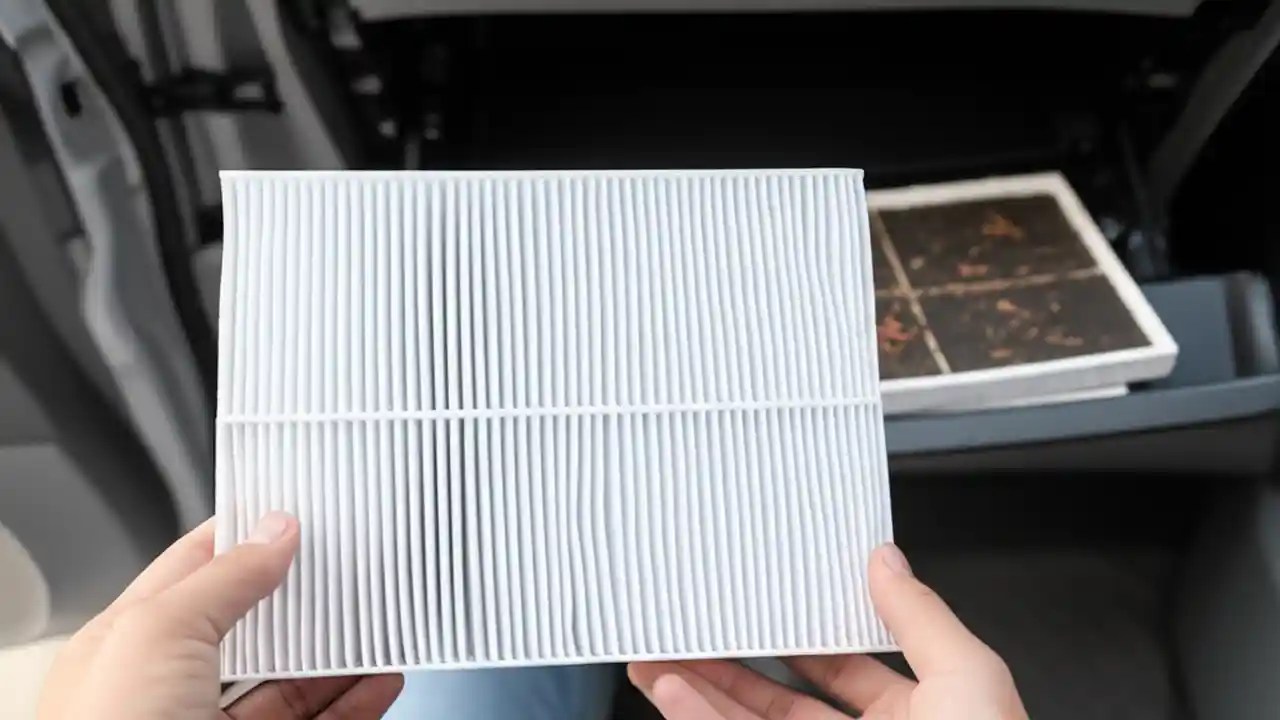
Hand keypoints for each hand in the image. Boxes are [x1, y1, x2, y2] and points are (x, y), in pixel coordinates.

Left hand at [38, 512, 402, 719]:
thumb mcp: (157, 633)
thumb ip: (222, 578)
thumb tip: (274, 530)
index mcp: (128, 643)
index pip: (196, 568)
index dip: (246, 535)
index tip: (297, 511)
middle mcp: (171, 688)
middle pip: (254, 627)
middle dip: (305, 598)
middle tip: (352, 568)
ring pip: (290, 683)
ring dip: (340, 655)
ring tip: (380, 626)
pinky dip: (355, 703)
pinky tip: (379, 682)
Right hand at [628, 544, 1026, 719]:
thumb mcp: (967, 678)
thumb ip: (919, 617)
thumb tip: (887, 560)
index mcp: (920, 719)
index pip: (846, 669)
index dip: (802, 635)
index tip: (764, 602)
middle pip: (783, 702)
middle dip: (733, 665)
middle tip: (691, 630)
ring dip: (700, 693)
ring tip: (658, 659)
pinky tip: (674, 695)